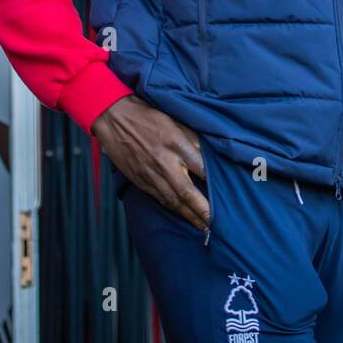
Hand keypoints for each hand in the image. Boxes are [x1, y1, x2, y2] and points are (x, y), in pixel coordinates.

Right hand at [92, 95, 210, 231]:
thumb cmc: (148, 115)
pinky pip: (159, 199)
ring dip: (189, 216)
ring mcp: (151, 174)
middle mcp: (164, 162)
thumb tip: (210, 154)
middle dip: (203, 211)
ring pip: (173, 200)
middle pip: (187, 192)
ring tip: (203, 228)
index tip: (228, 196)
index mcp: (176, 143)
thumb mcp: (175, 120)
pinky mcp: (140, 180)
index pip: (201, 168)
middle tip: (217, 225)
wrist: (114, 118)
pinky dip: (172, 209)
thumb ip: (193, 139)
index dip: (215, 184)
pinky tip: (182, 216)